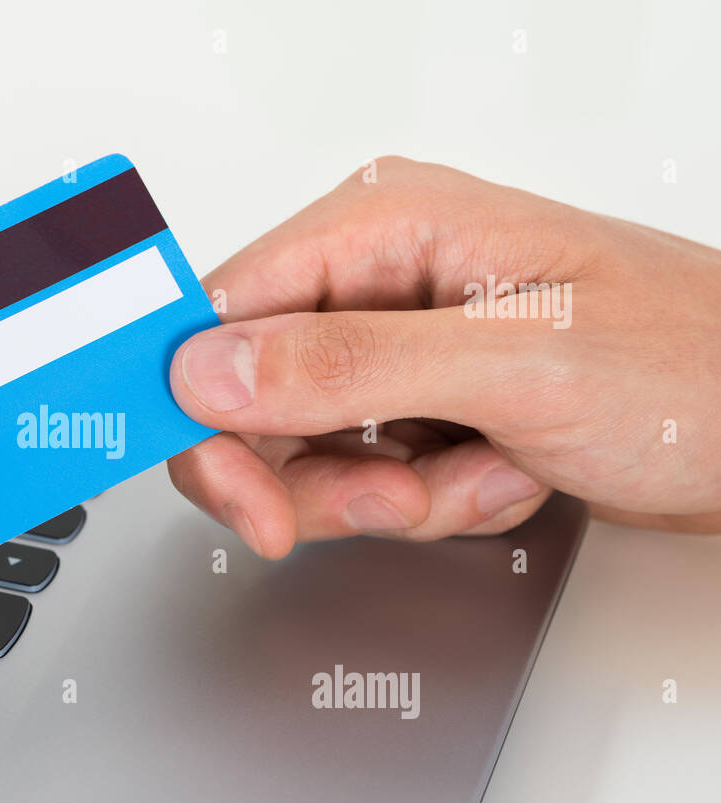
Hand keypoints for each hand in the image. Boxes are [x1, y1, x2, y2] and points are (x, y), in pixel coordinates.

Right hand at [167, 156, 720, 555]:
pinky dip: (432, 500)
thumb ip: (350, 364)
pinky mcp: (423, 408)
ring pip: (308, 452)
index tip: (229, 482)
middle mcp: (379, 282)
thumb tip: (210, 369)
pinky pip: (367, 479)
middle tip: (384, 500)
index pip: (224, 313)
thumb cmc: (694, 365)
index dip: (206, 407)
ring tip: (483, 471)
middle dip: (317, 472)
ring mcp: (400, 351)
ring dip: (391, 493)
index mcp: (385, 226)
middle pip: (252, 397)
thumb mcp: (515, 363)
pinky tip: (505, 472)